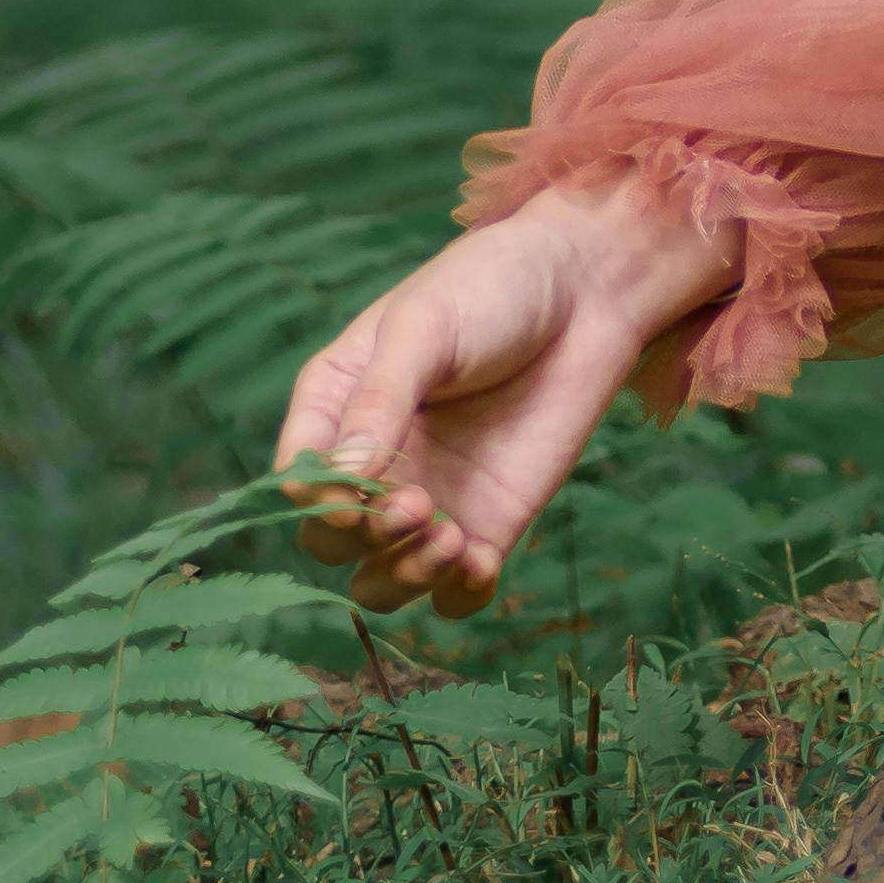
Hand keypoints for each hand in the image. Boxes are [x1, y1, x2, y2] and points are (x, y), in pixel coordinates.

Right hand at [273, 179, 742, 613]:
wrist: (589, 288)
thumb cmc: (493, 287)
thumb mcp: (424, 328)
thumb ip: (380, 402)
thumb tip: (336, 482)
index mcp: (335, 408)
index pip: (294, 480)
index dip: (313, 503)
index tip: (350, 498)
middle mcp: (373, 465)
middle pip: (332, 543)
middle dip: (363, 540)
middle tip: (418, 506)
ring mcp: (430, 499)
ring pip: (384, 581)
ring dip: (404, 577)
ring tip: (451, 538)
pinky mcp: (490, 521)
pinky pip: (456, 591)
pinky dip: (459, 595)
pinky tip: (480, 565)